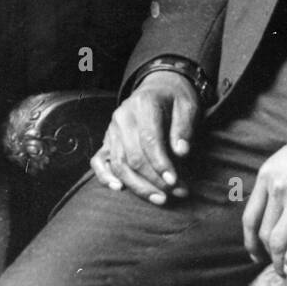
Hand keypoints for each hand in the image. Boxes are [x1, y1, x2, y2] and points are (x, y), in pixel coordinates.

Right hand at [90, 71, 200, 204]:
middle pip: (134, 156)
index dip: (161, 163)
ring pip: (119, 164)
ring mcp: (112, 129)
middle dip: (155, 180)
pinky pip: (99, 161)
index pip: (149, 140)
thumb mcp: (187, 105)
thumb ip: (184, 127)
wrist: (159, 87)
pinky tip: (119, 189)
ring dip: (139, 186)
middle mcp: (123, 117)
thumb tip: (181, 152)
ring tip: (160, 199)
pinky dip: (105, 177)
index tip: (174, 181)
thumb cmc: (175, 99)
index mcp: (143, 104)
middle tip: (178, 192)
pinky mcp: (107, 140)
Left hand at [242, 105, 286, 274]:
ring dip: (280, 262)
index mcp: (268, 174)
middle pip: (265, 234)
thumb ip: (277, 181)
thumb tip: (273, 211)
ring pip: (278, 242)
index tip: (255, 255)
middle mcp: (277, 186)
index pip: (250, 218)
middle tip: (278, 265)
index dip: (250, 242)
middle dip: (269, 256)